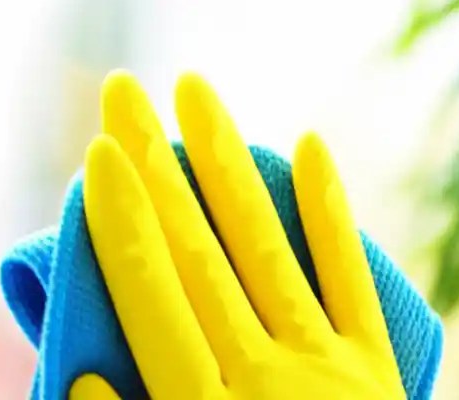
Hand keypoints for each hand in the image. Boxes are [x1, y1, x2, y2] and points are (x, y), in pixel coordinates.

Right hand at [68, 72, 403, 398]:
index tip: (100, 151)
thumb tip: (82, 371)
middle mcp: (264, 379)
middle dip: (159, 168)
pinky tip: (311, 142)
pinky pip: (351, 279)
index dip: (124, 225)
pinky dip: (330, 213)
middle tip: (125, 89)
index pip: (153, 301)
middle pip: (200, 256)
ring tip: (195, 91)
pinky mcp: (376, 366)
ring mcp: (326, 366)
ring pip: (267, 248)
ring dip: (228, 166)